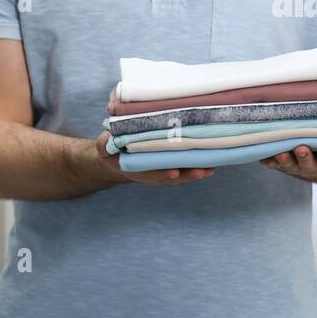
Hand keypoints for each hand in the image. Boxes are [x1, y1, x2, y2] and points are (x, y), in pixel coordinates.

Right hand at [95, 130, 214, 185]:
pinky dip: (199, 164)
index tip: (173, 173)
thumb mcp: (104, 146)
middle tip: (201, 171)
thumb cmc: (112, 149)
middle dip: (187, 175)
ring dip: (197, 171)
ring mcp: (162, 168)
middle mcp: (152, 172)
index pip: (150, 173)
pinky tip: (213, 159)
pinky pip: (186, 165)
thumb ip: (105, 144)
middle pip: (172, 176)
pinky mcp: (171, 163)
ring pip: (182, 173)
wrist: (117, 157)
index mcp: (135, 169)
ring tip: (212, 167)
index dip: (161, 174)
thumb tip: (107, 141)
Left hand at [259, 145, 316, 182]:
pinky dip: (271, 161)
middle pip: (313, 165)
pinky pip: (278, 165)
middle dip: (306, 158)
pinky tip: (265, 158)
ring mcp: (303, 166)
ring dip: (286, 160)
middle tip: (302, 149)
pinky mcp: (287, 164)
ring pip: (294, 166)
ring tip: (281, 153)